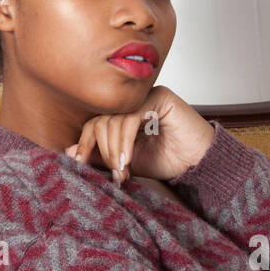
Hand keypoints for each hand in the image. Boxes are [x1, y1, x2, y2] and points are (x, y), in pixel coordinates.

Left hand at [64, 85, 214, 183]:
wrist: (200, 165)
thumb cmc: (169, 163)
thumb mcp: (127, 163)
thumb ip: (101, 156)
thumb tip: (69, 152)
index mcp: (123, 116)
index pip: (95, 123)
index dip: (85, 144)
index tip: (80, 165)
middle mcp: (132, 103)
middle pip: (100, 120)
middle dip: (101, 150)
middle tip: (114, 173)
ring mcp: (145, 97)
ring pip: (113, 119)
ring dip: (113, 149)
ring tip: (123, 170)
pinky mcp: (158, 97)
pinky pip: (130, 116)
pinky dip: (124, 140)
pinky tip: (128, 159)